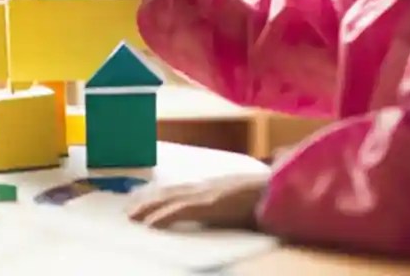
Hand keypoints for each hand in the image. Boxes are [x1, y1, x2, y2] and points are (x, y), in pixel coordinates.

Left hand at [127, 174, 266, 229]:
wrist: (281, 191)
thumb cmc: (266, 196)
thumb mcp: (240, 197)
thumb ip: (226, 201)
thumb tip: (220, 208)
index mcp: (211, 186)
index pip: (178, 190)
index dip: (158, 196)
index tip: (142, 202)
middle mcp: (205, 186)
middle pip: (168, 193)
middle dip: (147, 202)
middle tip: (128, 212)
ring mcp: (206, 193)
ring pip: (169, 200)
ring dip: (148, 209)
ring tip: (132, 218)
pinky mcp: (210, 203)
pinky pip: (181, 210)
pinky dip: (163, 216)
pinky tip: (150, 224)